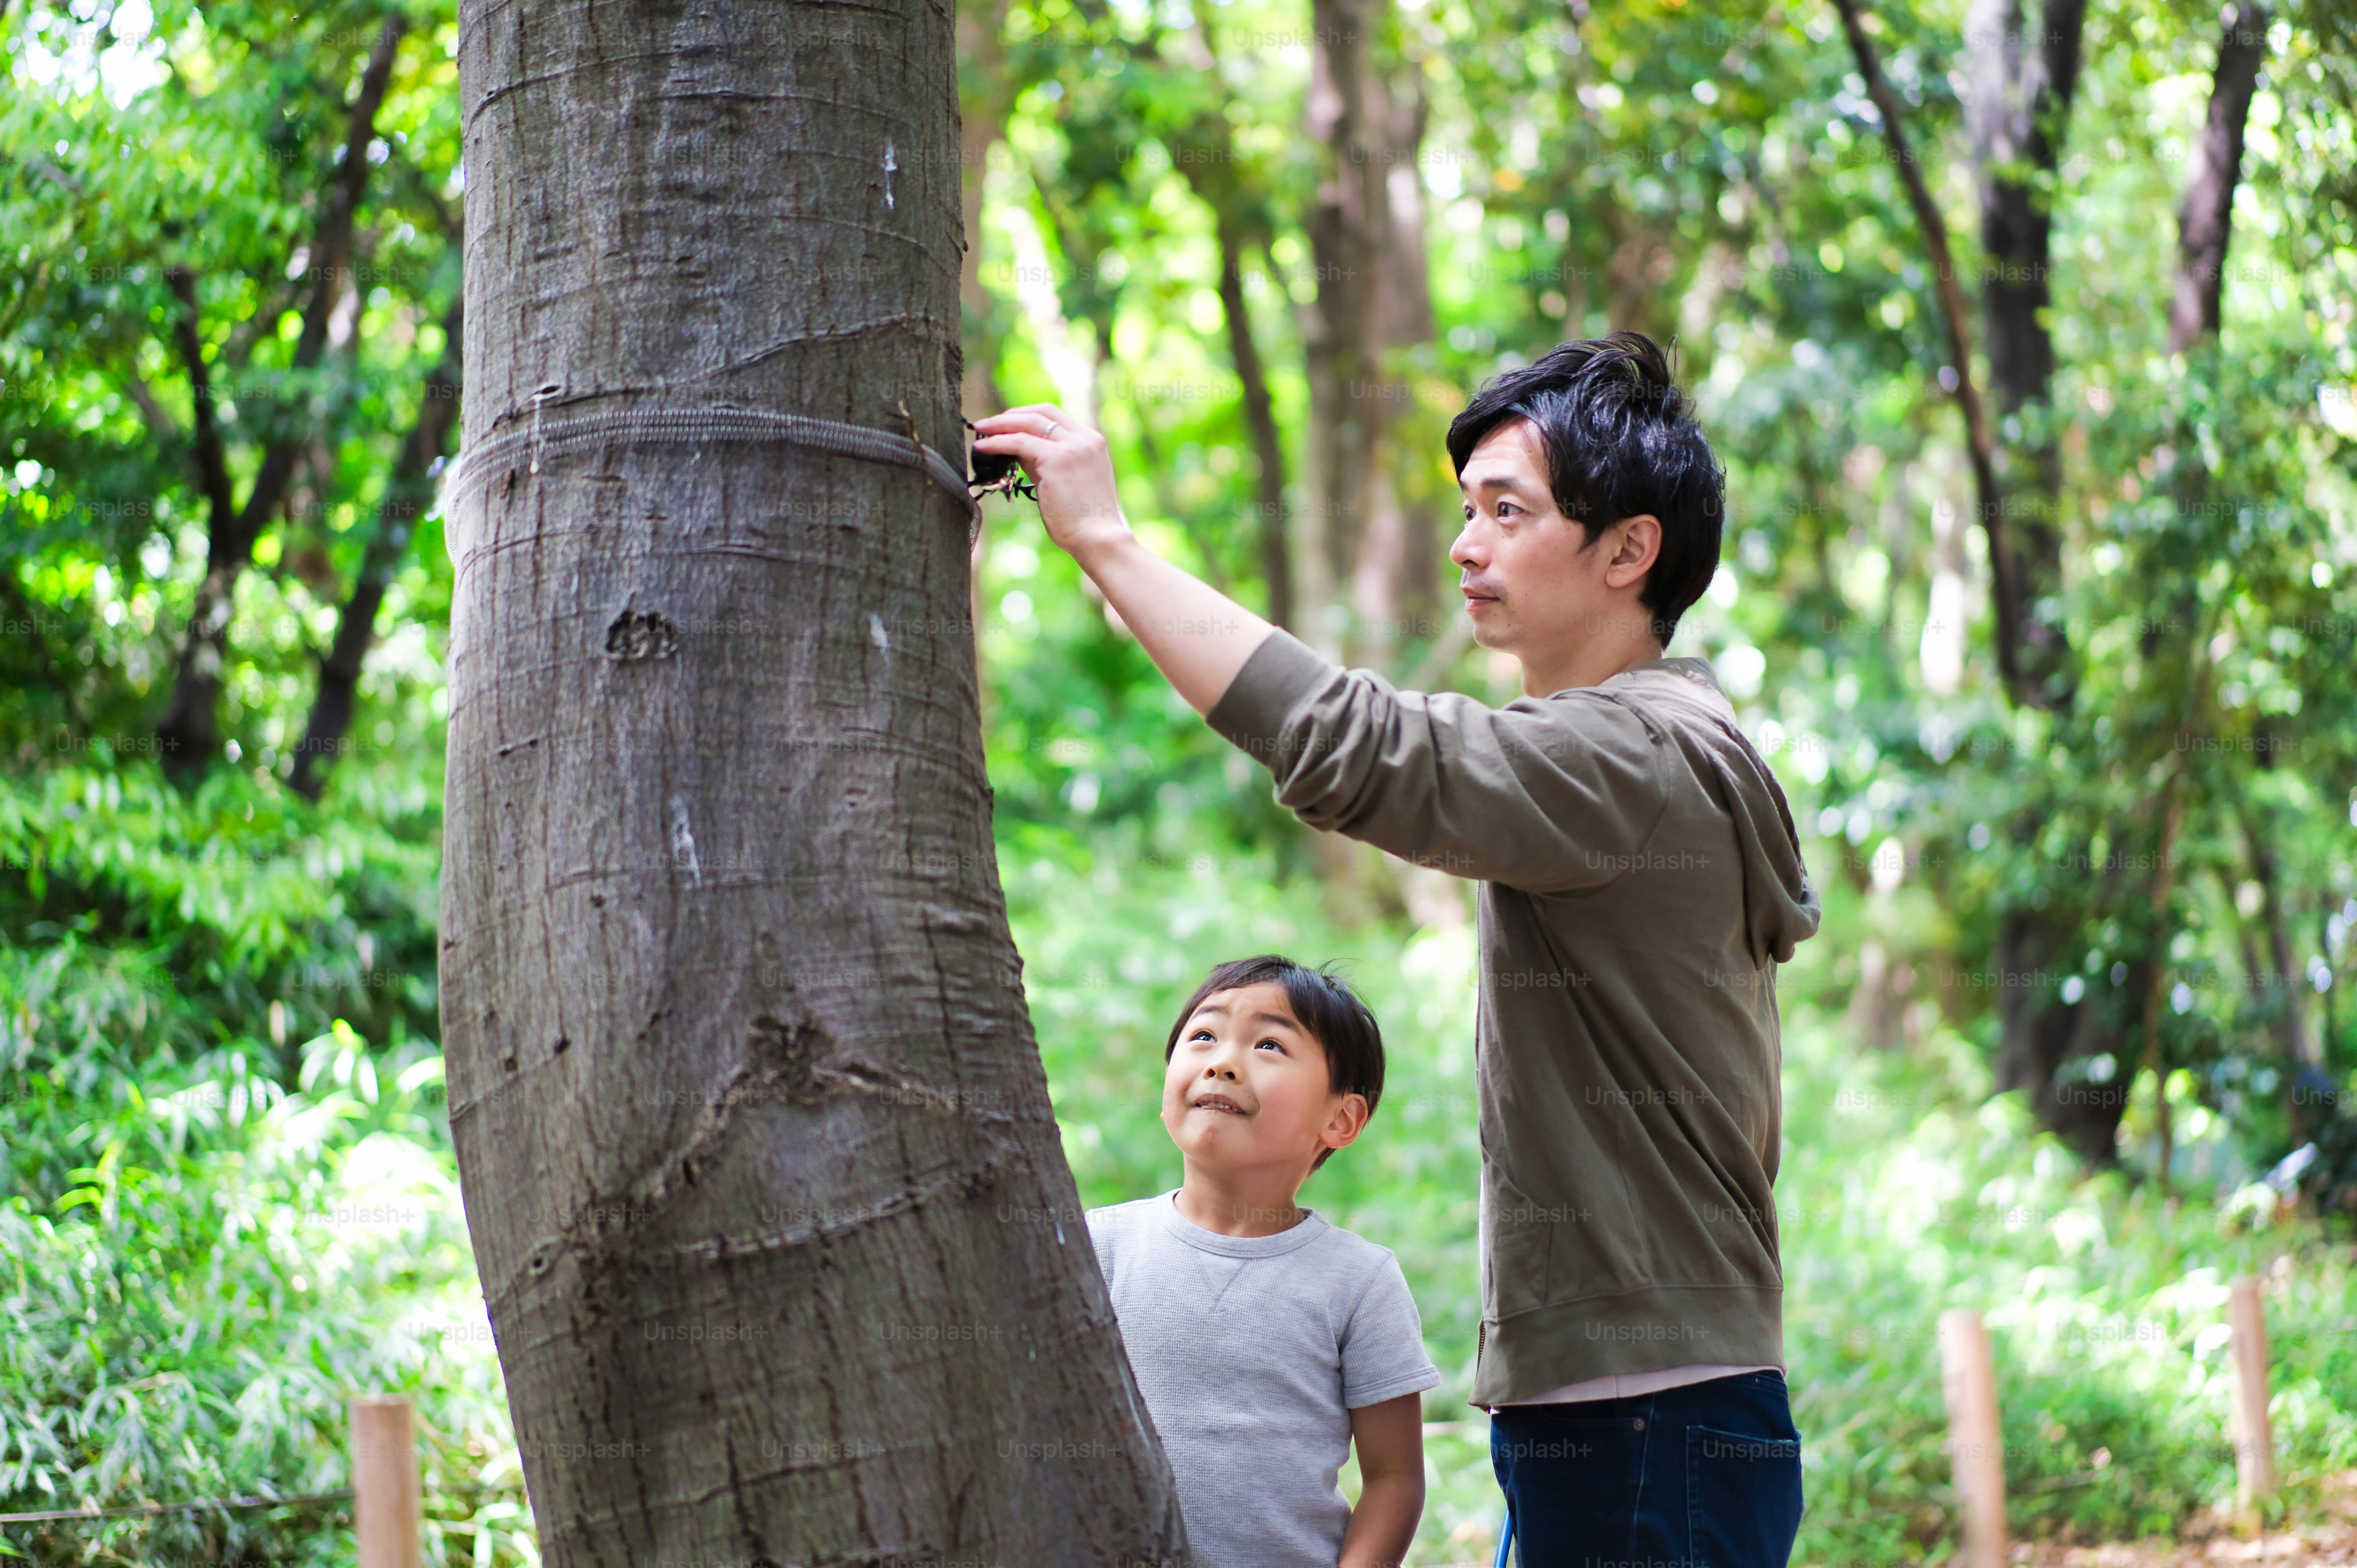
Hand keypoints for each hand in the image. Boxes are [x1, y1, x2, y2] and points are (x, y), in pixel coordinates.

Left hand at [971, 405, 1131, 558]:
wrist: (1098, 539)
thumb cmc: (1083, 519)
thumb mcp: (1065, 481)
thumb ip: (1044, 462)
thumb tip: (1017, 450)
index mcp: (1091, 442)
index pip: (1054, 416)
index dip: (1026, 415)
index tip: (1006, 423)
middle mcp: (1084, 439)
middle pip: (1041, 412)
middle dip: (1011, 415)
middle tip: (988, 424)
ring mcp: (1072, 447)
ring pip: (1028, 422)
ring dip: (1000, 424)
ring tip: (980, 430)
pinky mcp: (1056, 459)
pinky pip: (1020, 443)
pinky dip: (998, 442)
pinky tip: (984, 447)